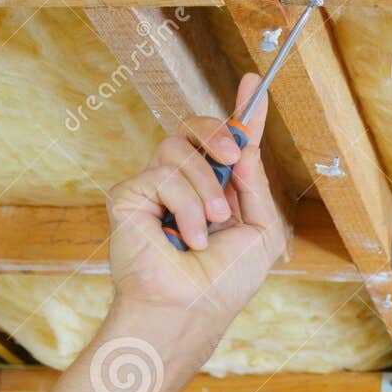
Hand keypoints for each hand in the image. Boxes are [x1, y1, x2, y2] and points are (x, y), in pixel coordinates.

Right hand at [106, 73, 285, 332]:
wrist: (191, 309)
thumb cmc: (225, 283)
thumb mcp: (261, 233)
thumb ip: (255, 186)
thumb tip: (246, 145)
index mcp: (217, 192)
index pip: (227, 142)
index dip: (243, 111)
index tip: (256, 81)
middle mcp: (183, 185)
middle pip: (194, 129)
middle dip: (218, 132)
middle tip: (234, 155)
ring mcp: (154, 190)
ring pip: (179, 149)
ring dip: (206, 188)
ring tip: (212, 226)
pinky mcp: (129, 196)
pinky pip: (161, 175)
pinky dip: (184, 207)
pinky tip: (185, 237)